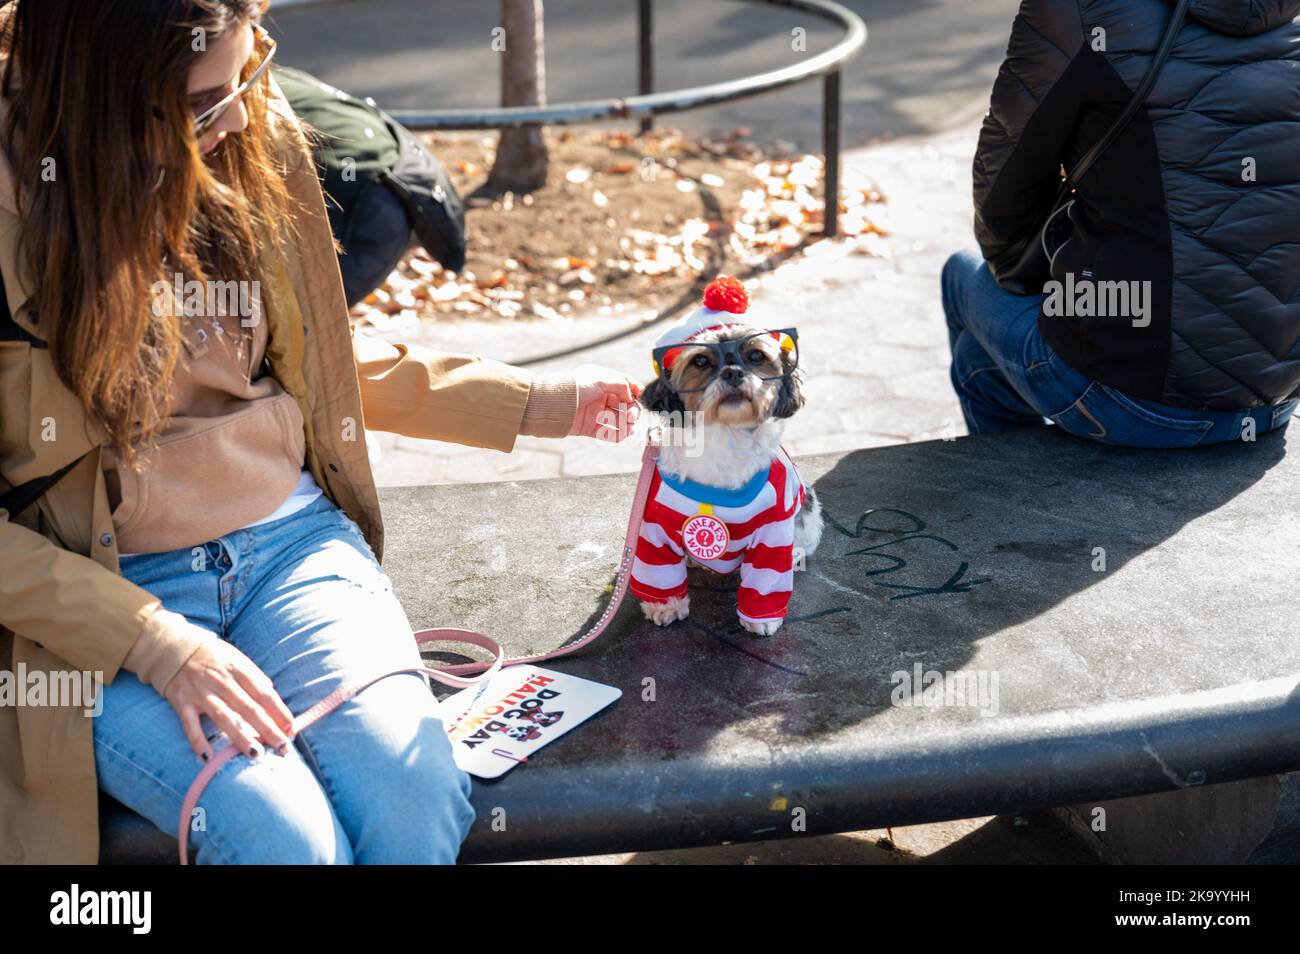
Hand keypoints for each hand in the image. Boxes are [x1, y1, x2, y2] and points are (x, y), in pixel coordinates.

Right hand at [160, 619, 296, 761]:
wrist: (171, 646)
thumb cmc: (212, 656)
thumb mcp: (236, 657)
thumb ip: (253, 676)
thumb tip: (272, 695)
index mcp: (238, 668)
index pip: (264, 693)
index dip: (279, 711)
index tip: (292, 728)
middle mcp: (221, 680)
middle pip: (249, 708)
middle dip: (268, 729)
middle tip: (283, 748)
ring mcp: (200, 692)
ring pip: (223, 717)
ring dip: (240, 737)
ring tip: (255, 754)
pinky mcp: (181, 702)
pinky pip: (190, 725)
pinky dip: (198, 742)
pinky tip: (208, 758)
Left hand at [567, 364, 642, 441]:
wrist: (554, 404)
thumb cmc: (575, 387)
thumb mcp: (600, 379)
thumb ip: (620, 384)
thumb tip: (631, 395)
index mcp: (602, 382)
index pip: (624, 385)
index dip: (634, 390)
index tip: (640, 395)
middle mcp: (600, 397)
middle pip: (624, 405)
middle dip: (632, 410)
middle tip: (631, 416)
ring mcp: (596, 413)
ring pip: (618, 420)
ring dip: (627, 424)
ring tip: (630, 427)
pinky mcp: (590, 427)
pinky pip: (608, 433)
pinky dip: (618, 434)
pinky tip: (625, 434)